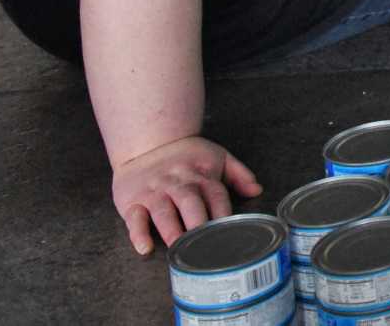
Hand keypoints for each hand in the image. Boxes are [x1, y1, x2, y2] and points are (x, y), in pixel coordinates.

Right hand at [110, 135, 260, 254]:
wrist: (148, 143)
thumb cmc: (187, 156)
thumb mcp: (217, 157)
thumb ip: (239, 174)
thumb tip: (257, 190)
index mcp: (202, 175)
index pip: (216, 195)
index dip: (223, 214)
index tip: (229, 234)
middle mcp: (179, 183)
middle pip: (190, 202)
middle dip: (197, 223)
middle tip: (204, 245)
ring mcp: (155, 192)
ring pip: (163, 211)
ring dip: (171, 230)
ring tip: (178, 247)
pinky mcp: (132, 201)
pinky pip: (134, 218)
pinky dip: (138, 234)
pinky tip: (144, 247)